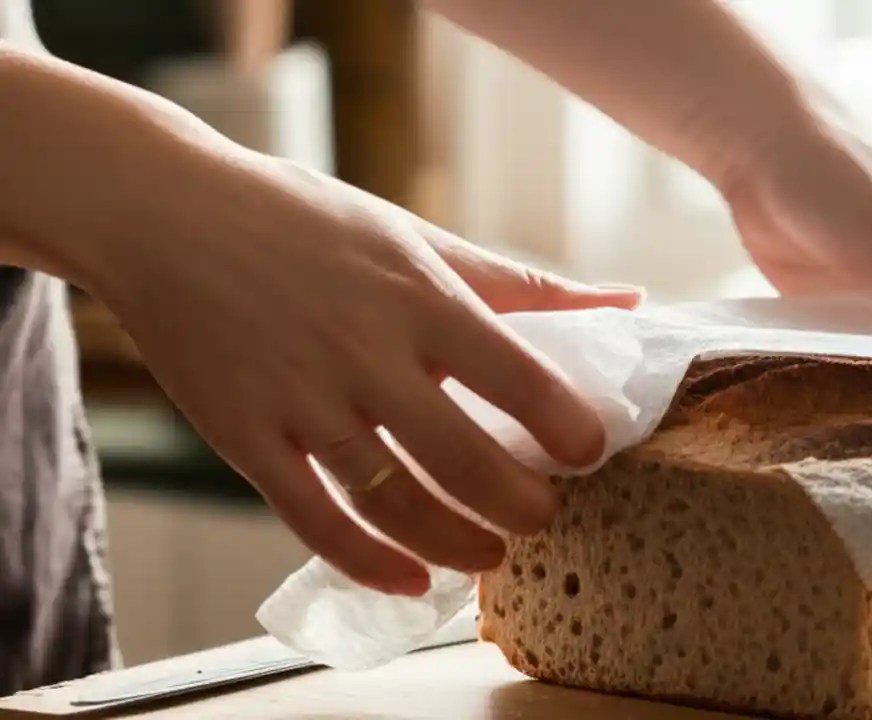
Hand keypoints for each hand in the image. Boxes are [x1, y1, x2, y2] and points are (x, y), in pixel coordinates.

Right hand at [98, 153, 641, 594]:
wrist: (168, 213)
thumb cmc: (310, 223)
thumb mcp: (421, 239)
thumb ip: (523, 284)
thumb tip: (626, 302)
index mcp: (419, 296)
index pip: (515, 376)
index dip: (566, 426)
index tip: (591, 453)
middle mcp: (364, 351)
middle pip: (461, 458)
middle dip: (520, 504)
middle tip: (544, 516)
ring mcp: (301, 398)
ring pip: (392, 500)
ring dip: (454, 543)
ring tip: (490, 554)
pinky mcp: (245, 435)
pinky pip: (313, 519)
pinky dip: (366, 561)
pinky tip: (408, 579)